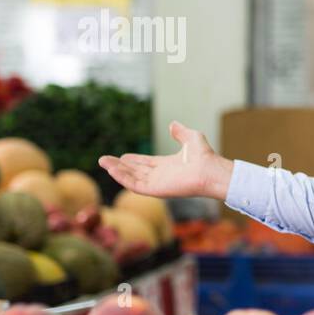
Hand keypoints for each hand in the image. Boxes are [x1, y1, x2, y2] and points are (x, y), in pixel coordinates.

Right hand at [99, 121, 233, 200]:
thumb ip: (180, 132)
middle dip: (120, 166)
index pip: (146, 164)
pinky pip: (135, 185)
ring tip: (103, 162)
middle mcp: (161, 176)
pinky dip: (123, 178)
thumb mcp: (191, 138)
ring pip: (132, 178)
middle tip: (104, 160)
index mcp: (168, 166)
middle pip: (136, 171)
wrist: (210, 170)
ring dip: (117, 171)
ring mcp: (158, 184)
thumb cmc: (205, 157)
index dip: (134, 160)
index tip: (121, 156)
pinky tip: (112, 169)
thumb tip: (172, 124)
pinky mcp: (156, 190)